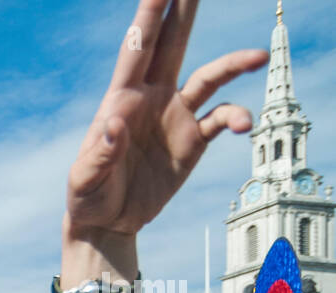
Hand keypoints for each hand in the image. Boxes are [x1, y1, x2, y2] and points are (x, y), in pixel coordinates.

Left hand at [65, 1, 266, 244]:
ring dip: (233, 65)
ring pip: (210, 77)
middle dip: (184, 12)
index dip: (148, 18)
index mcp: (121, 100)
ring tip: (258, 56)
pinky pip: (222, 119)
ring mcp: (175, 116)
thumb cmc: (87, 196)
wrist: (107, 221)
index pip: (137, 51)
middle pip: (173, 46)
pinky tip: (245, 125)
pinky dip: (236, 118)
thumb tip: (114, 124)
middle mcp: (151, 99)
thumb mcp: (85, 179)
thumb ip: (100, 153)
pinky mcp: (193, 140)